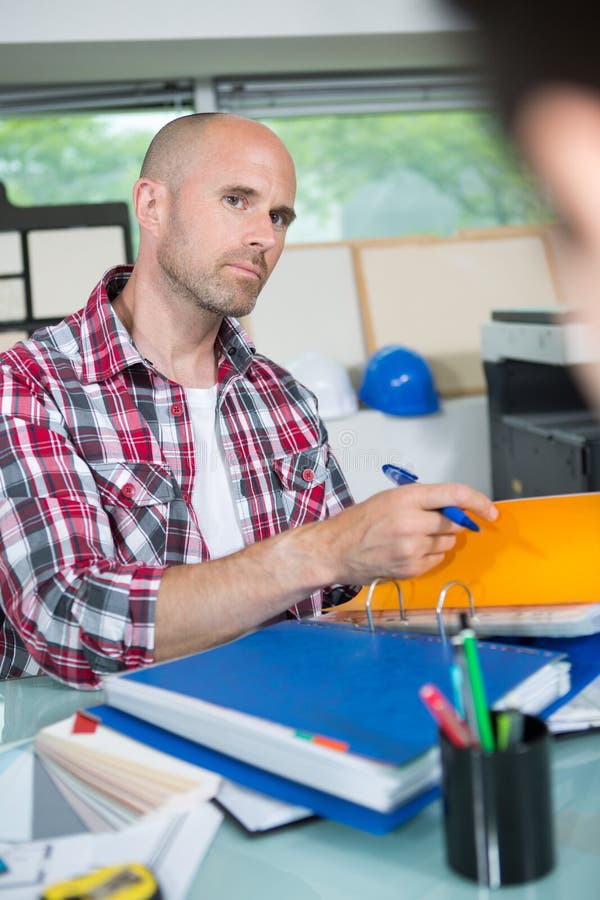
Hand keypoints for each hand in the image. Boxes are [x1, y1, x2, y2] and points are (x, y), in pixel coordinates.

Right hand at [323, 482, 497, 584]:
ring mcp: (412, 548)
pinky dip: (429, 554)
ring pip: (448, 542)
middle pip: (455, 522)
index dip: (479, 501)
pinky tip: (408, 550)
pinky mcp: (411, 568)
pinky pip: (437, 559)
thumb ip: (424, 500)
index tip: (490, 510)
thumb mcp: (390, 498)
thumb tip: (457, 507)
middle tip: (433, 522)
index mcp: (406, 498)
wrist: (335, 550)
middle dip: (452, 522)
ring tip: (413, 537)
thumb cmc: (359, 522)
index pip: (455, 495)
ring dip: (440, 539)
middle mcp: (411, 522)